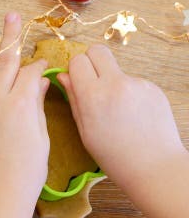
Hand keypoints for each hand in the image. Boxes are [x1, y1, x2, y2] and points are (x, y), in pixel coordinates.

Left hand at [0, 13, 50, 205]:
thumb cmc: (26, 173)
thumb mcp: (40, 137)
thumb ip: (35, 109)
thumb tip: (37, 86)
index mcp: (21, 104)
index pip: (30, 74)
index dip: (38, 65)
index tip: (43, 63)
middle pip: (4, 64)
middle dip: (8, 37)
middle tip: (10, 16)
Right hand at [58, 45, 187, 188]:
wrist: (153, 166)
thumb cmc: (114, 155)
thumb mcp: (84, 130)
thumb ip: (73, 98)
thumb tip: (63, 76)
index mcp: (94, 96)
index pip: (78, 61)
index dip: (74, 69)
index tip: (75, 82)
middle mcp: (117, 84)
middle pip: (98, 51)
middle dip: (91, 62)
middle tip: (91, 82)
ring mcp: (138, 84)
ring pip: (116, 69)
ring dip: (111, 81)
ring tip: (115, 111)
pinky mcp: (153, 88)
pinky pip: (133, 82)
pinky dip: (128, 93)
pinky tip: (130, 115)